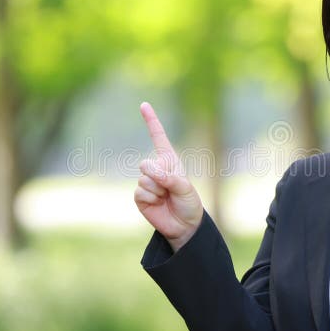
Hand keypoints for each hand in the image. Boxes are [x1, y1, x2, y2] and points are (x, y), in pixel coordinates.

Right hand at [135, 102, 203, 251]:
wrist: (184, 226)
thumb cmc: (189, 204)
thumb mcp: (185, 188)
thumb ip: (168, 178)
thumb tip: (147, 171)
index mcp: (169, 161)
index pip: (158, 137)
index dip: (151, 121)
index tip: (144, 104)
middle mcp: (156, 169)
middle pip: (147, 165)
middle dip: (159, 178)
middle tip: (171, 190)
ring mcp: (147, 182)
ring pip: (144, 180)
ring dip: (158, 191)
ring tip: (166, 198)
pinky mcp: (140, 196)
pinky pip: (140, 192)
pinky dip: (151, 199)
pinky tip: (158, 204)